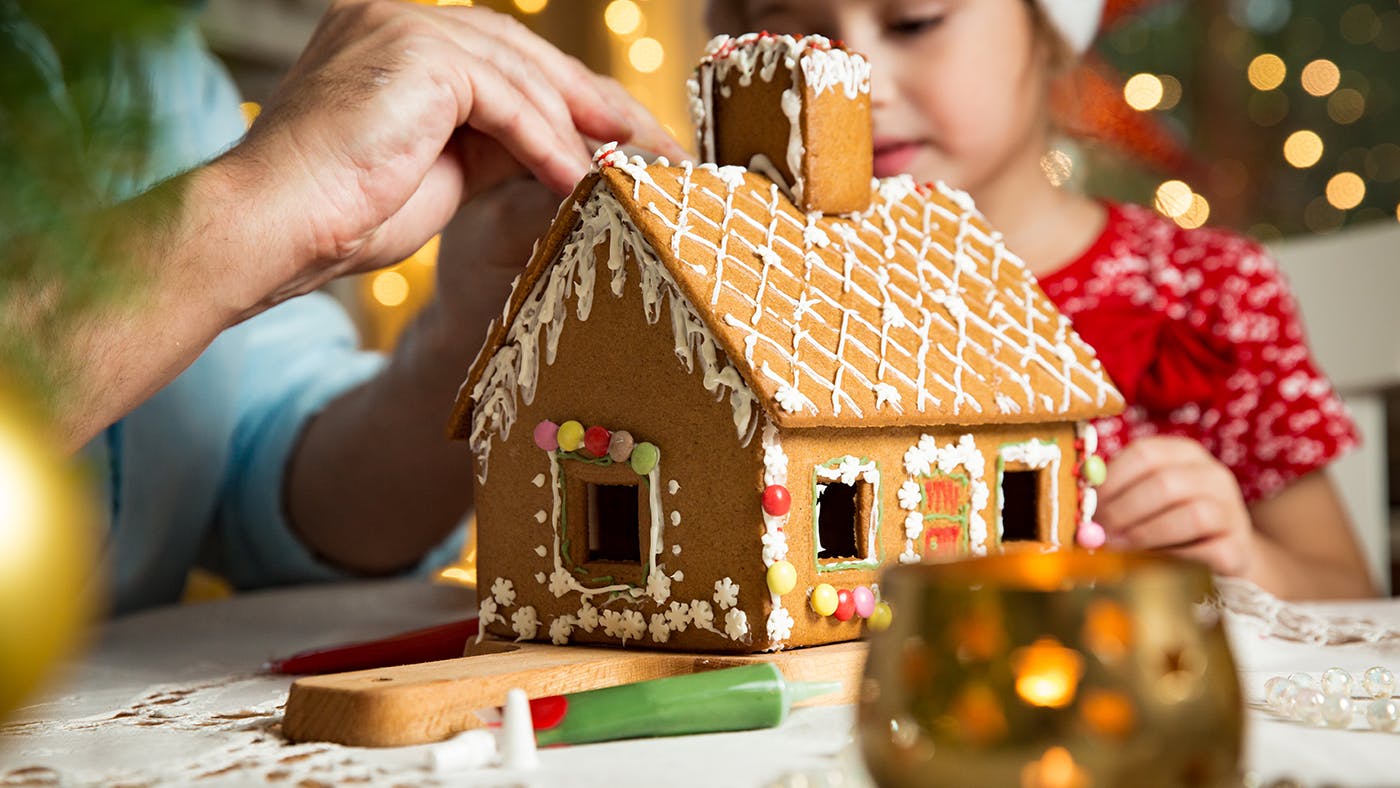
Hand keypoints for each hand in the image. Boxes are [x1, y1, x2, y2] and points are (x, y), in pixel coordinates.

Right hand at [229, 0, 684, 308]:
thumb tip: (569, 148)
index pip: (508, 63)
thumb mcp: (443, 169)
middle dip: (598, 108)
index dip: (573, 103)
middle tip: (658, 150)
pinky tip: (575, 179)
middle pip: (526, 59)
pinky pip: (507, 99)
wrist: (271, 229)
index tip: (629, 144)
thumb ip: (498, 142)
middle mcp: (398, 16)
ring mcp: (403, 24)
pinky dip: (546, 142)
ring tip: (628, 174)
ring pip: (523, 75)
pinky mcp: (416, 50)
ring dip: (580, 130)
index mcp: (397, 36)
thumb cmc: (343, 214)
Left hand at [1096, 436, 1253, 576]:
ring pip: (1190, 515)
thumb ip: (1117, 497)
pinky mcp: (1238, 546)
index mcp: (1184, 454)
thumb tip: (1082, 509)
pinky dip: (1174, 557)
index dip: (1111, 479)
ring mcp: (1231, 509)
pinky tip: (1153, 562)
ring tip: (1118, 546)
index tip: (1088, 504)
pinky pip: (1206, 550)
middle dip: (1124, 509)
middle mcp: (1213, 475)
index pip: (1144, 453)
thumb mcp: (1146, 501)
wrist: (1224, 553)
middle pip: (1165, 483)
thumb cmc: (1170, 522)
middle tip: (1099, 531)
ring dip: (1146, 533)